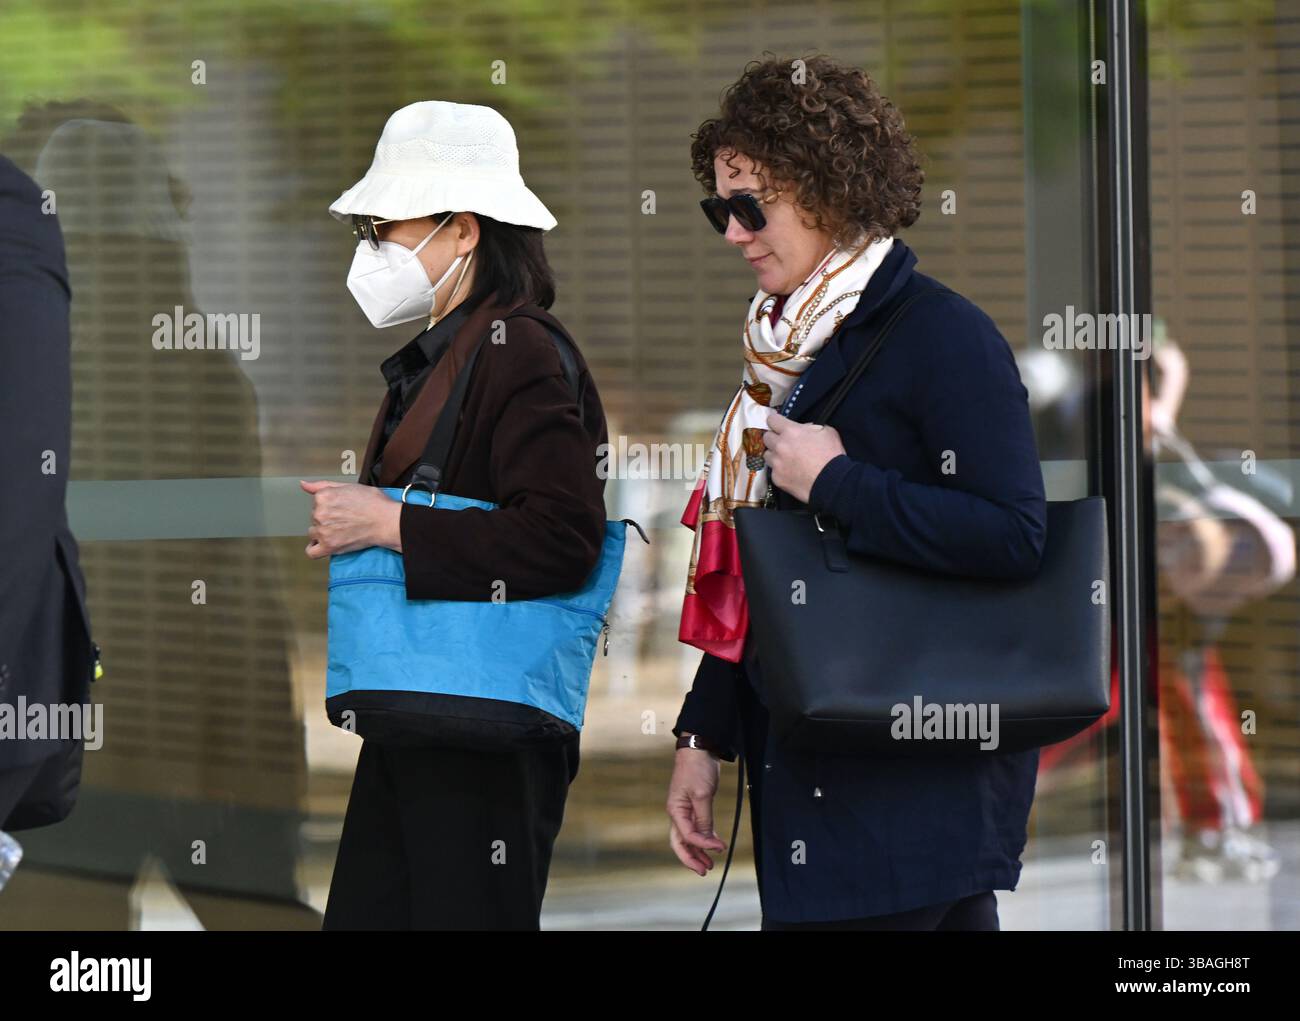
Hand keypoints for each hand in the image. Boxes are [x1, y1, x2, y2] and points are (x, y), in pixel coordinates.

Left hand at [301, 480, 400, 558]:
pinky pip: (312, 551)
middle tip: (346, 520)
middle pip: (315, 518)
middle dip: (327, 519)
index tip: (342, 509)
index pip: (316, 503)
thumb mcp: (348, 486)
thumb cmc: (373, 503)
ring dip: (323, 533)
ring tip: (341, 531)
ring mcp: (323, 530)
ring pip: (313, 533)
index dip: (330, 506)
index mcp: (323, 496)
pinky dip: (316, 549)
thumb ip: (322, 485)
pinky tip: (326, 544)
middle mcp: (319, 512)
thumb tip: (303, 484)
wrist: (387, 521)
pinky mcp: (329, 546)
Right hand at [666, 741, 724, 875]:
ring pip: (688, 838)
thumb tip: (707, 840)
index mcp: (675, 811)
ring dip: (698, 851)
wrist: (698, 749)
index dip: (703, 845)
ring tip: (710, 864)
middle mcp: (677, 813)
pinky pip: (696, 828)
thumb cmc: (697, 769)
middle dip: (692, 858)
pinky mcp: (694, 806)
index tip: (720, 847)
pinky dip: (703, 838)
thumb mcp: (702, 794)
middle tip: (705, 871)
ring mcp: (685, 811)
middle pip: (680, 843)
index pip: (687, 835)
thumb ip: (704, 819)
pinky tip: (712, 845)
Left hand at [763, 411, 846, 503]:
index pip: (772, 420)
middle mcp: (780, 446)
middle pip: (766, 437)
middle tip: (785, 443)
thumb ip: (811, 426)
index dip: (775, 421)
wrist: (833, 482)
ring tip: (787, 459)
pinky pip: (773, 471)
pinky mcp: (776, 478)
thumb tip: (804, 428)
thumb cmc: (832, 457)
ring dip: (775, 455)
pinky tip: (791, 472)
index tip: (777, 424)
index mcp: (791, 431)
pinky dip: (780, 470)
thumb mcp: (827, 432)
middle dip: (774, 438)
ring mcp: (777, 463)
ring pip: (767, 455)